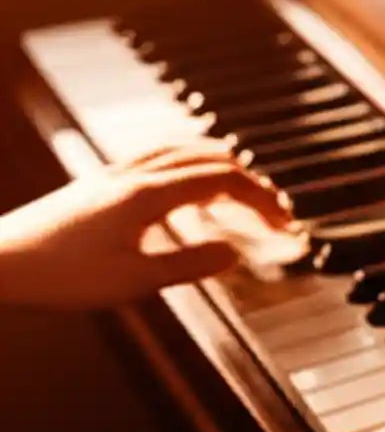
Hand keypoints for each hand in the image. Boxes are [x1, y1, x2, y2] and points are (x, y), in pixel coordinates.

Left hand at [0, 141, 291, 308]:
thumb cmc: (56, 274)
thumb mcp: (133, 281)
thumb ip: (189, 264)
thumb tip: (233, 254)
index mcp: (149, 194)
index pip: (224, 180)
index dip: (261, 197)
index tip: (282, 221)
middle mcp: (133, 175)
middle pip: (208, 158)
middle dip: (248, 179)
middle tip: (270, 207)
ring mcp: (113, 175)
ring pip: (181, 150)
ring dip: (219, 165)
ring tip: (239, 186)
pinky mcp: (97, 184)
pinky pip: (156, 158)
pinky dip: (187, 165)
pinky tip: (183, 188)